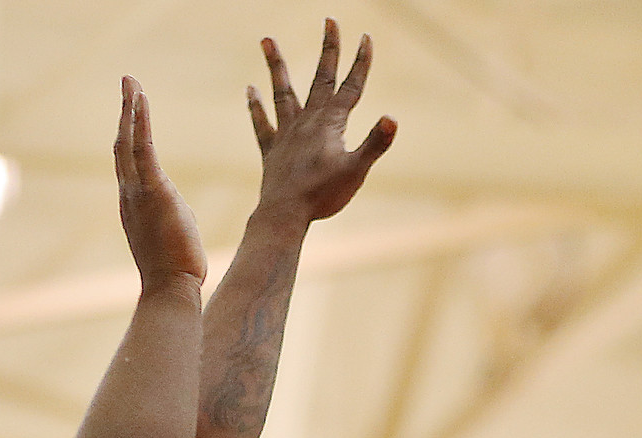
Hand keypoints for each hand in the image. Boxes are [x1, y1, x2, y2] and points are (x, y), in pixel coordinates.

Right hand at [115, 77, 206, 289]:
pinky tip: (141, 99)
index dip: (128, 135)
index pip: (128, 162)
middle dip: (124, 112)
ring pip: (127, 141)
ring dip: (129, 108)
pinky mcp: (152, 190)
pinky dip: (140, 120)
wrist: (170, 288)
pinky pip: (143, 147)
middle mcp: (129, 193)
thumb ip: (171, 215)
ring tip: (131, 82)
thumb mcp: (172, 236)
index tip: (130, 114)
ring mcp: (137, 191)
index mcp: (134, 204)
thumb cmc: (177, 271)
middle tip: (127, 84)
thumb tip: (178, 213)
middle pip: (121, 144)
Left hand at [249, 19, 397, 225]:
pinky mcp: (272, 149)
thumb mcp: (356, 171)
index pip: (351, 87)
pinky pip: (262, 123)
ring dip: (276, 65)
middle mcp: (307, 121)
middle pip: (320, 79)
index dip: (360, 62)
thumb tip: (392, 118)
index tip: (365, 37)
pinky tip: (250, 89)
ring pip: (282, 91)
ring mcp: (287, 133)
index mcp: (330, 124)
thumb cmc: (323, 195)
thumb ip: (374, 144)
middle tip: (329, 20)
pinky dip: (255, 106)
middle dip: (328, 50)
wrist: (285, 213)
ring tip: (266, 39)